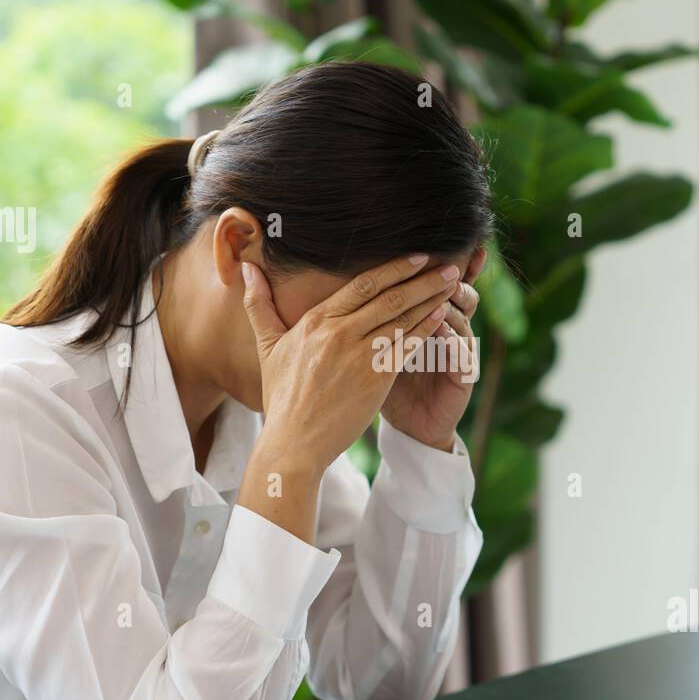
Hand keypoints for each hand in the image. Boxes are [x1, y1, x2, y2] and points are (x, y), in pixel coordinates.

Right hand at [240, 253, 458, 475]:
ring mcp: (359, 356)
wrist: (293, 443)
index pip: (362, 284)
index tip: (417, 256)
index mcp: (316, 321)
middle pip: (388, 296)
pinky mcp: (375, 379)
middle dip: (421, 278)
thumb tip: (246, 270)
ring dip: (431, 300)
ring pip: (402, 319)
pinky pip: (406, 348)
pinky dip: (426, 330)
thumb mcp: (267, 346)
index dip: (394, 268)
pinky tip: (442, 317)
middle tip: (449, 265)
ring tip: (453, 286)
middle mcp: (339, 333)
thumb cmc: (281, 396)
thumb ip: (259, 305)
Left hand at [381, 248, 485, 450]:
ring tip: (440, 290)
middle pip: (454, 294)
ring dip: (450, 304)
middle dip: (444, 277)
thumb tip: (330, 289)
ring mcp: (458, 352)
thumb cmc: (388, 386)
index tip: (419, 245)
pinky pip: (463, 353)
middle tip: (434, 260)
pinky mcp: (464, 376)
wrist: (412, 427)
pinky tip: (442, 327)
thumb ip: (365, 319)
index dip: (427, 267)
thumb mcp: (373, 350)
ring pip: (462, 319)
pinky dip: (453, 338)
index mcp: (425, 321)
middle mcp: (447, 330)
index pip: (428, 287)